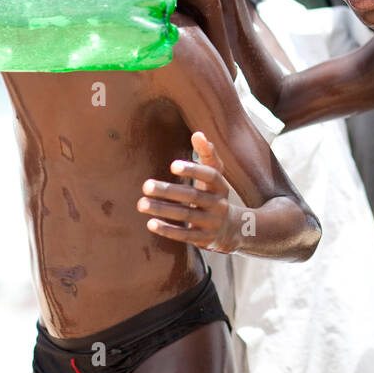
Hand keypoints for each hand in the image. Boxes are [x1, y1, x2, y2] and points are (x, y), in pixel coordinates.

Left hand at [139, 131, 240, 252]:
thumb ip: (207, 155)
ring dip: (163, 209)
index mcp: (221, 186)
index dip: (193, 170)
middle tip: (146, 185)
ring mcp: (212, 223)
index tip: (172, 165)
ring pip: (186, 216)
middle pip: (193, 196)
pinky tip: (150, 223)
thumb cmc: (214, 196)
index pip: (211, 176)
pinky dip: (168, 230)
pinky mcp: (204, 239)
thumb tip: (198, 133)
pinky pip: (185, 235)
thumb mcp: (215, 177)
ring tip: (141, 203)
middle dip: (169, 191)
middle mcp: (219, 204)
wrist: (232, 229)